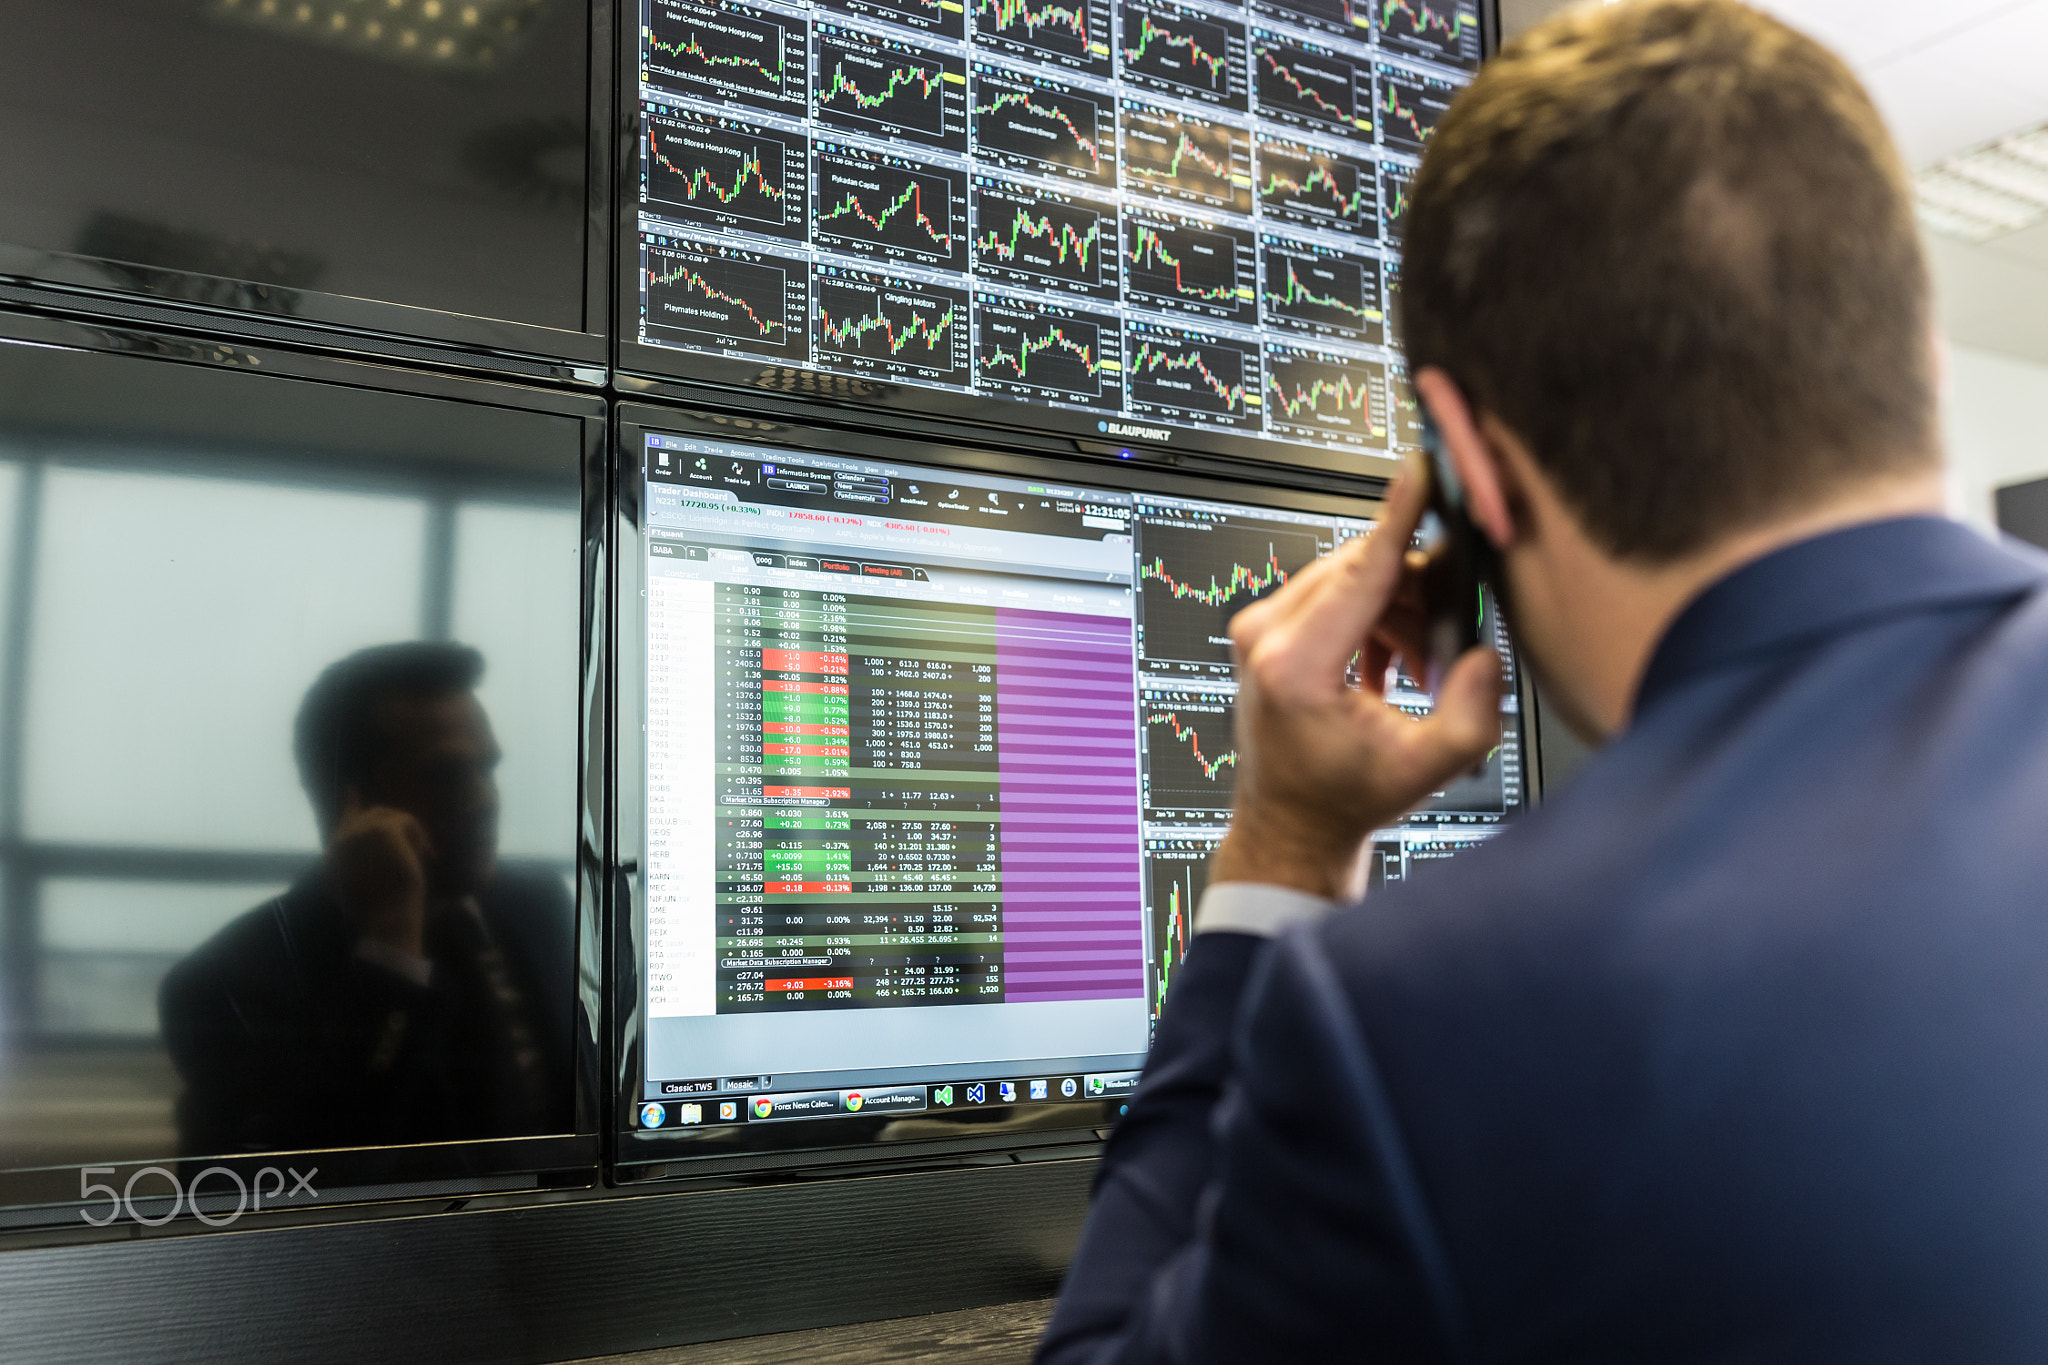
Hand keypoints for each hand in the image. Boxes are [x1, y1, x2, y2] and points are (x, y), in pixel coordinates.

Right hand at [325, 789, 433, 959]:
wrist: (388, 924)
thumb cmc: (386, 916)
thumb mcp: (369, 891)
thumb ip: (367, 866)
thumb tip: (387, 844)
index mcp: (333, 860)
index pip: (342, 821)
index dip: (350, 803)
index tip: (351, 788)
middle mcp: (339, 844)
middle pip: (374, 815)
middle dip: (399, 827)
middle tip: (421, 850)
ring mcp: (356, 833)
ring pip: (393, 818)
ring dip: (412, 839)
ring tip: (421, 863)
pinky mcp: (379, 830)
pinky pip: (406, 822)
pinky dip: (420, 839)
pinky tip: (423, 860)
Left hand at [1213, 461, 1502, 899]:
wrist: (1292, 823)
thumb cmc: (1341, 798)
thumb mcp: (1426, 767)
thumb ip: (1471, 712)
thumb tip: (1483, 654)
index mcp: (1295, 664)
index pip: (1363, 569)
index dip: (1401, 517)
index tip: (1421, 471)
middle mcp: (1265, 637)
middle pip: (1362, 567)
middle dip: (1416, 591)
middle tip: (1446, 635)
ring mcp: (1257, 630)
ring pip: (1349, 578)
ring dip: (1395, 610)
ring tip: (1416, 669)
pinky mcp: (1261, 629)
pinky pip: (1330, 593)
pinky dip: (1370, 617)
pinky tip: (1388, 664)